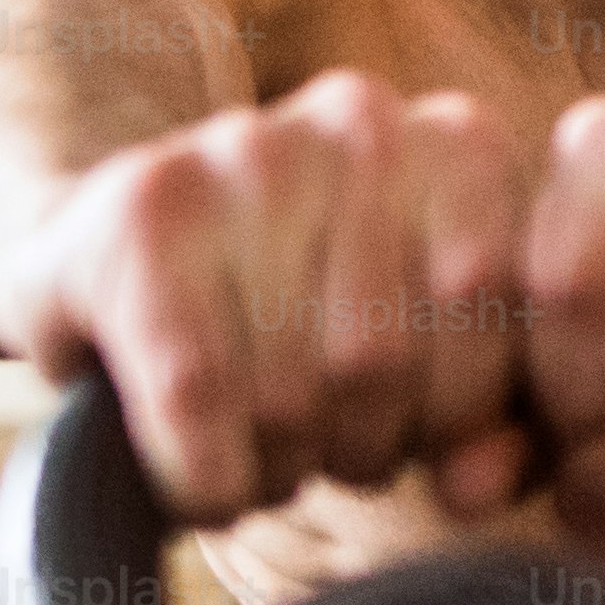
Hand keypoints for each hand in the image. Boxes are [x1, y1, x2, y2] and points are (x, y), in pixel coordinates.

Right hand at [0, 74, 534, 524]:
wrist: (109, 266)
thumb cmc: (304, 329)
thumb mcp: (430, 367)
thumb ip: (494, 426)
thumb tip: (480, 484)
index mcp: (459, 142)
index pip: (494, 309)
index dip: (452, 415)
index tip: (411, 430)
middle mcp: (361, 120)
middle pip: (384, 359)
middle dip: (358, 447)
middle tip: (320, 446)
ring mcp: (243, 151)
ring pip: (292, 390)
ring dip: (276, 468)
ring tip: (258, 447)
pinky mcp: (140, 215)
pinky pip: (196, 396)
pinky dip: (201, 476)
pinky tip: (196, 476)